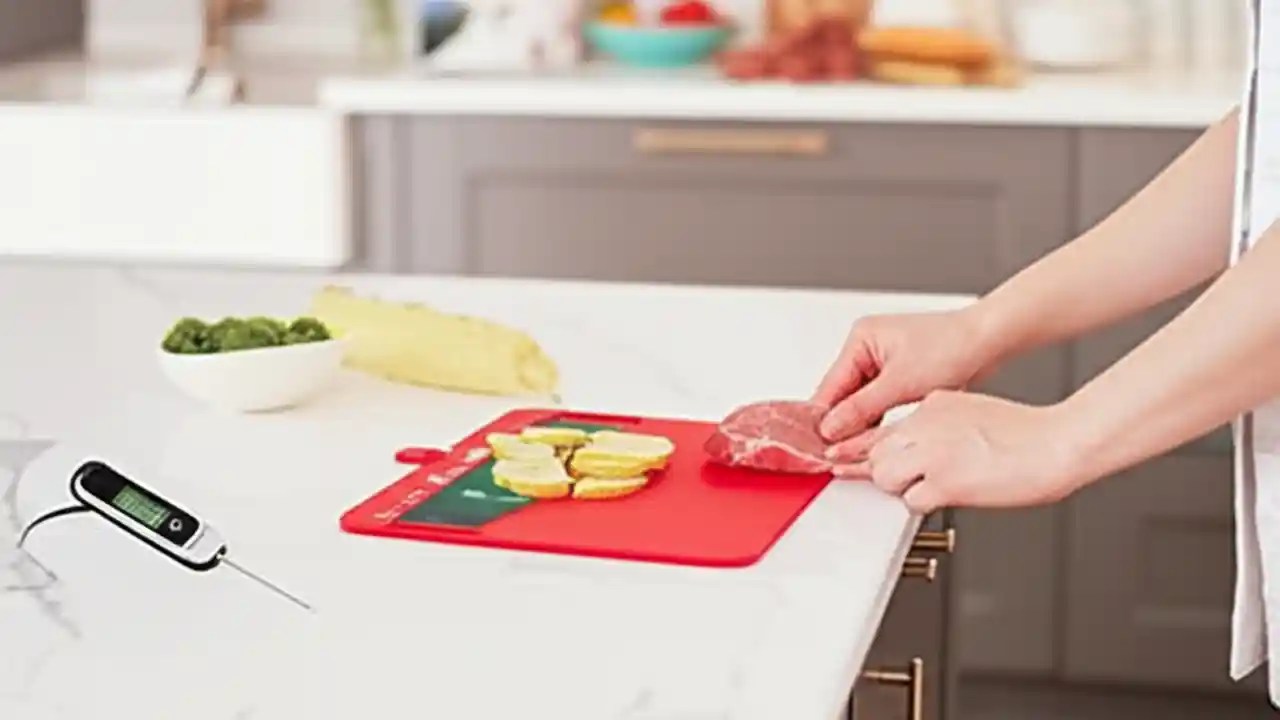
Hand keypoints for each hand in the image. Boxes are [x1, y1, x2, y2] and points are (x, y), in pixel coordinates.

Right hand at [812, 309, 997, 455]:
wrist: (988, 342)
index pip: (831, 385)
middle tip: (838, 449)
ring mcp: (884, 361)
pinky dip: (878, 416)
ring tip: (860, 443)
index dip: (824, 416)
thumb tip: (832, 426)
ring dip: (862, 420)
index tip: (818, 443)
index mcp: (861, 339)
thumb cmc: (952, 347)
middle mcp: (868, 347)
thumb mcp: (899, 383)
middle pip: (843, 393)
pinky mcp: (900, 374)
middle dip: (844, 420)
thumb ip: (860, 408)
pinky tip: (879, 433)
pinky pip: (878, 400)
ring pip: (861, 400)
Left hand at [858, 390, 1083, 514]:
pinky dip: (925, 504)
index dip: (864, 447)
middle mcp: (927, 424)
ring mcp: (933, 452)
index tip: (844, 457)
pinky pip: (912, 500)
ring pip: (885, 475)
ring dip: (903, 487)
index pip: (884, 427)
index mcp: (934, 404)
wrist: (1058, 443)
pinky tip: (948, 496)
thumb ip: (938, 426)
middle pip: (877, 452)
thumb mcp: (971, 412)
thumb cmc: (1027, 434)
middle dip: (883, 471)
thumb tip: (917, 449)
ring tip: (934, 486)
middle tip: (902, 480)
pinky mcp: (944, 481)